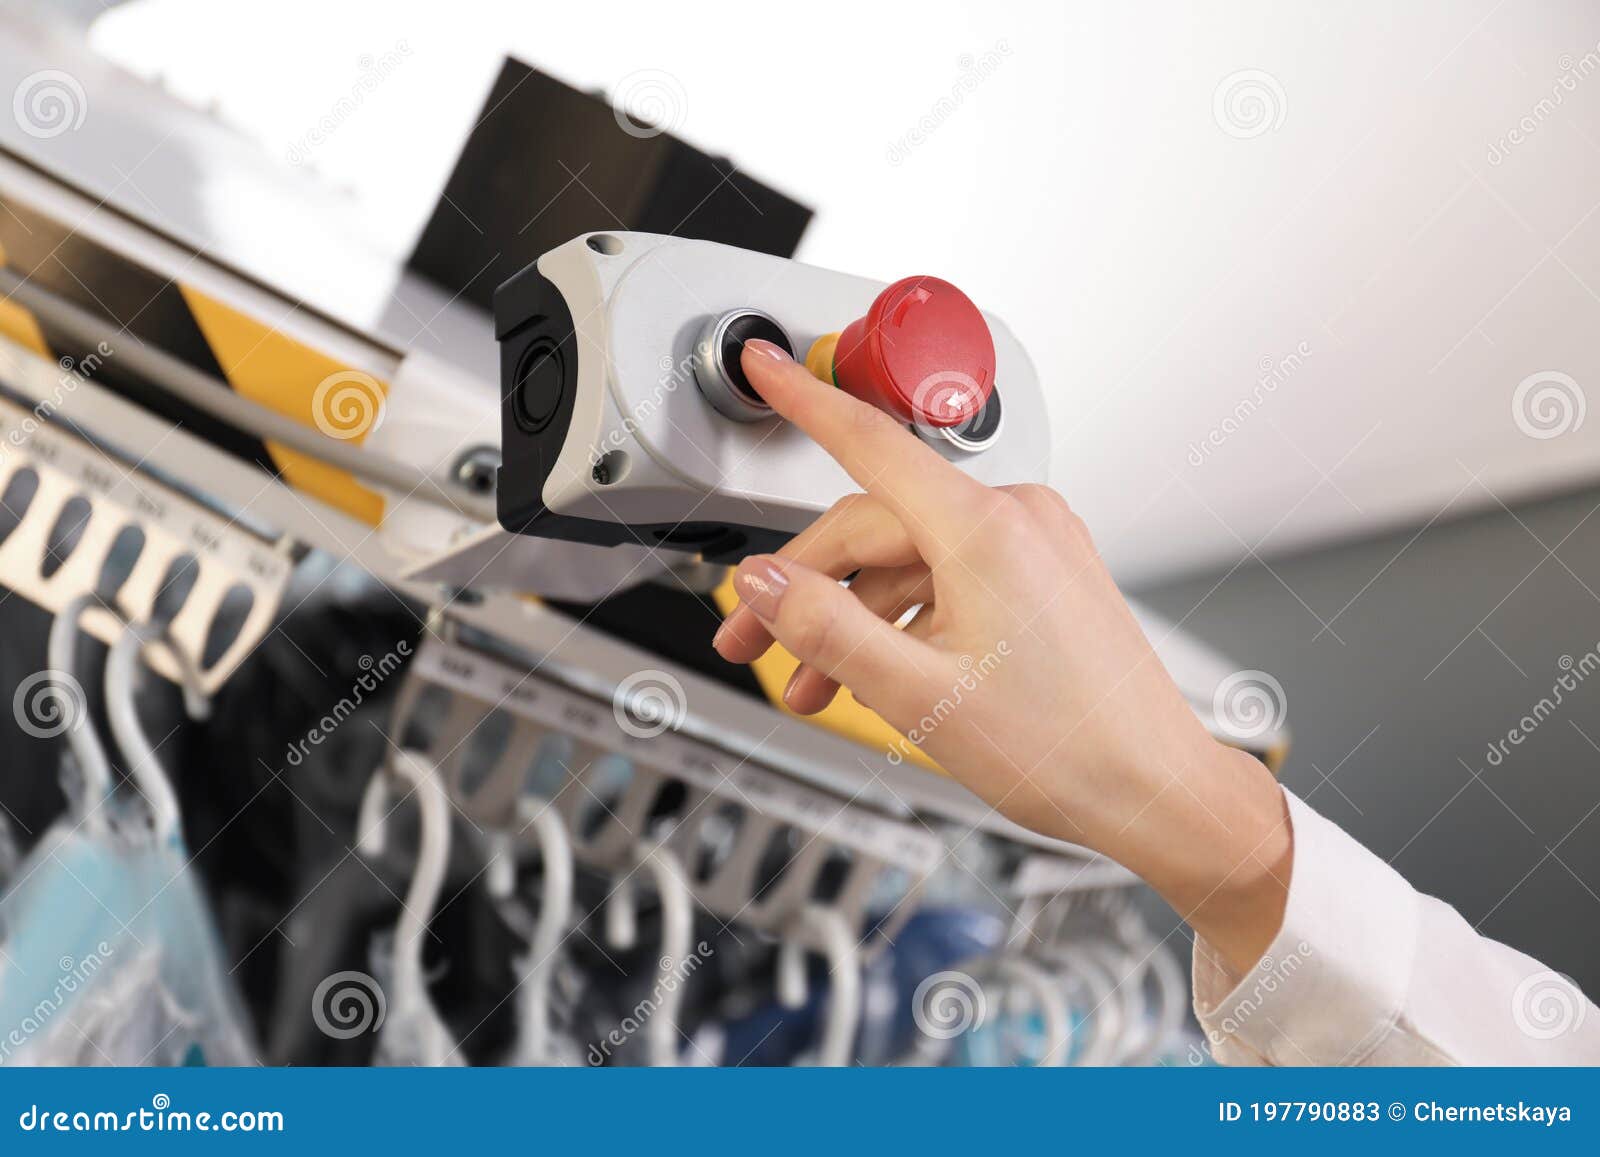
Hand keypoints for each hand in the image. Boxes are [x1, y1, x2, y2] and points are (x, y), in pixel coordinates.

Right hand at [713, 339, 1292, 970]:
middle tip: (752, 639)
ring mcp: (1034, 545)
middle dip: (804, 585)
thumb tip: (765, 582)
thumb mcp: (917, 695)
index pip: (868, 442)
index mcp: (986, 531)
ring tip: (813, 683)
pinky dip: (901, 619)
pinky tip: (873, 672)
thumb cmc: (1067, 749)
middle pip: (874, 525)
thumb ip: (826, 629)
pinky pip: (947, 578)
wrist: (1153, 789)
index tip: (763, 366)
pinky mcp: (1042, 575)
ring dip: (850, 616)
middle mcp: (1016, 520)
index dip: (802, 399)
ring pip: (907, 560)